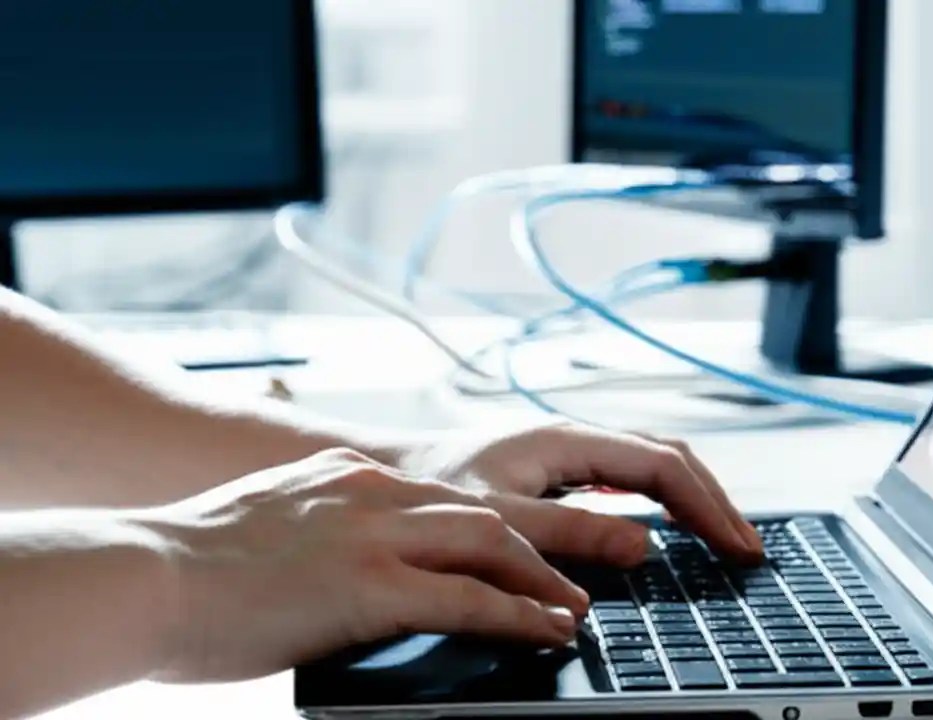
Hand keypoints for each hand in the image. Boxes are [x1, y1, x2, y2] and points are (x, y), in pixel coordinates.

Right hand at [139, 449, 587, 682]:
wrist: (142, 574)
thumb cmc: (185, 563)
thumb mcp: (267, 517)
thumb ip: (315, 525)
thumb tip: (330, 560)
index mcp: (348, 475)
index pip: (444, 496)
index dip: (494, 523)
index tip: (523, 545)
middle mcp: (372, 492)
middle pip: (483, 512)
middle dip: (540, 545)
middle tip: (573, 574)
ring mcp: (374, 536)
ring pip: (490, 545)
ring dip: (542, 581)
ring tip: (572, 608)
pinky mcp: (368, 585)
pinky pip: (466, 600)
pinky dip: (516, 617)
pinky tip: (545, 632)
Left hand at [421, 424, 763, 567]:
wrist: (386, 478)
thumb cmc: (430, 493)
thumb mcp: (498, 517)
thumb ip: (567, 533)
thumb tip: (644, 546)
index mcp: (568, 441)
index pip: (662, 466)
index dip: (706, 506)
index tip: (736, 546)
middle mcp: (576, 440)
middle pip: (669, 460)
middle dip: (714, 501)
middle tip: (748, 549)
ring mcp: (570, 454)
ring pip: (654, 467)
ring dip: (695, 500)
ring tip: (726, 539)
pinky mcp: (560, 472)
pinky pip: (632, 480)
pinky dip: (666, 502)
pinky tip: (675, 527)